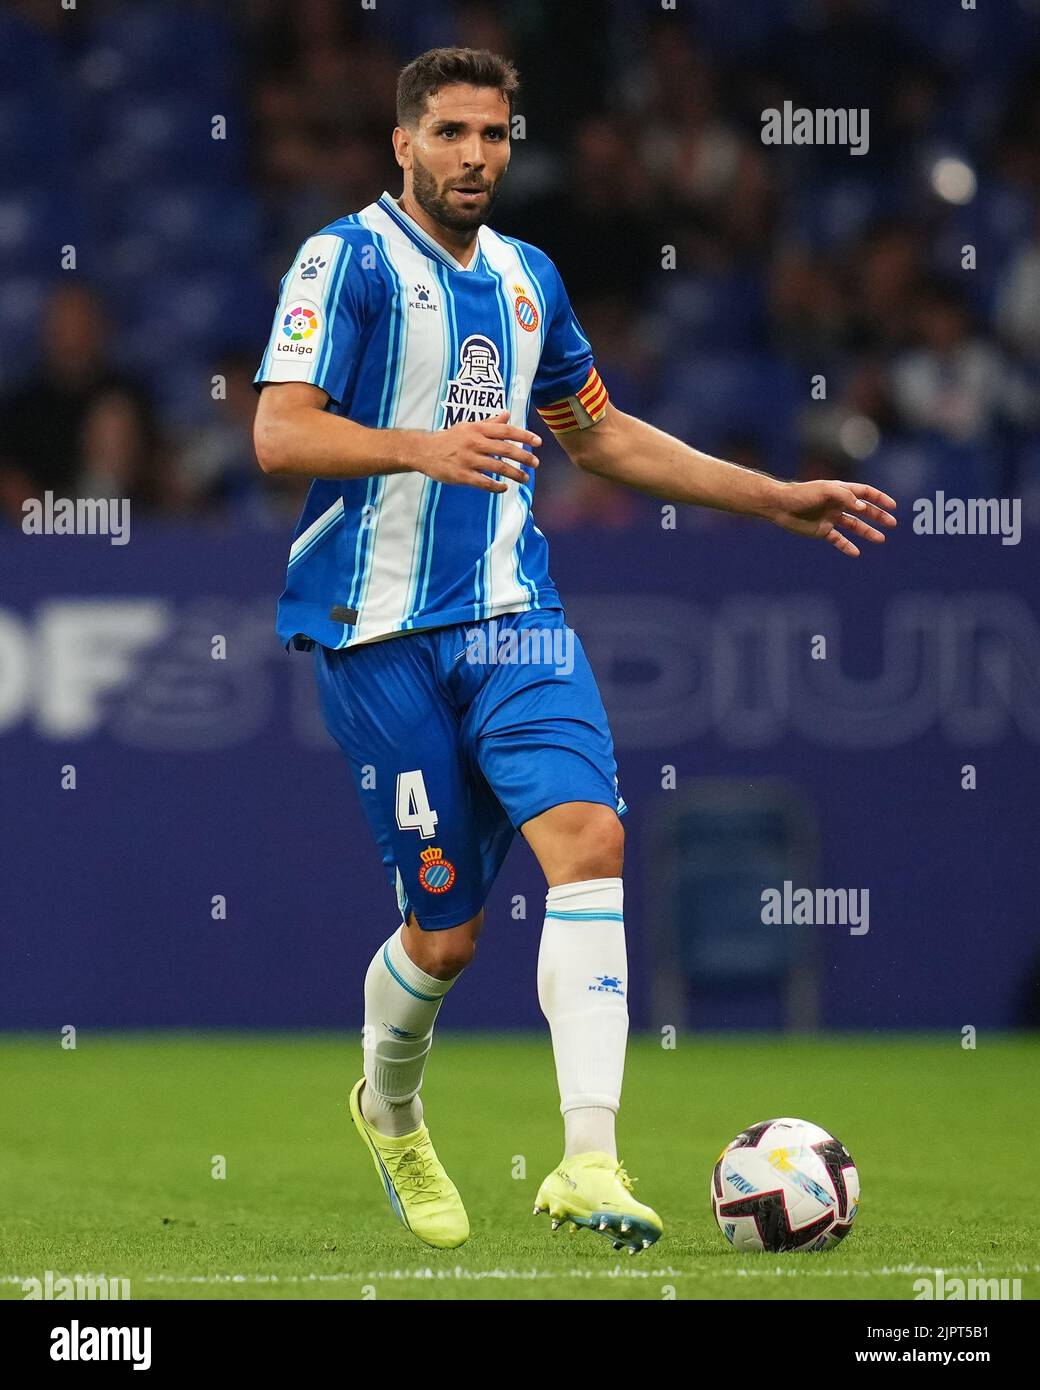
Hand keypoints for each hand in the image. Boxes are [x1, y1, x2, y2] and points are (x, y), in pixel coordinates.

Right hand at [412, 411, 540, 492]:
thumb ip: (489, 422)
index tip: (538, 442)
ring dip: (515, 474)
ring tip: (525, 478)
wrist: (423, 451)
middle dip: (524, 457)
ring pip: (498, 467)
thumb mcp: (468, 426)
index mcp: (478, 429)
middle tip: (536, 463)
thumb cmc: (449, 438)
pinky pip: (484, 482)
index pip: (506, 430)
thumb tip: (507, 414)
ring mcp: (468, 459)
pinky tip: (504, 488)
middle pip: (505, 449)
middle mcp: (474, 442)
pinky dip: (496, 486)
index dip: (524, 436)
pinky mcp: (462, 475)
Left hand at [765, 479, 896, 556]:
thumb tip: (863, 507)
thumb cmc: (802, 494)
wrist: (780, 506)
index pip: (865, 493)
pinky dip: (847, 546)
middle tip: (892, 524)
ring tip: (880, 539)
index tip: (892, 507)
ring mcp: (830, 518)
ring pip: (854, 525)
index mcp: (840, 491)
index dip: (879, 498)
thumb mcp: (826, 491)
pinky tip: (856, 553)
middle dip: (878, 516)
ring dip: (867, 532)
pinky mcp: (822, 531)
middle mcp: (838, 504)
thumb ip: (846, 497)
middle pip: (863, 510)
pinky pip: (838, 539)